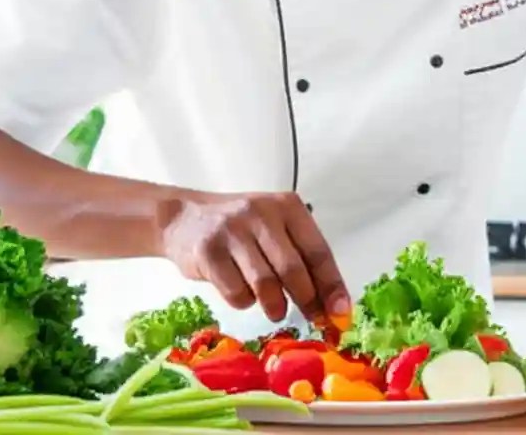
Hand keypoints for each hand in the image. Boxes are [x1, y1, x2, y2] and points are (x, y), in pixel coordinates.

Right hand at [158, 190, 349, 323]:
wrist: (184, 218)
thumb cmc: (240, 228)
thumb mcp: (275, 229)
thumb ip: (301, 257)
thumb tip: (331, 304)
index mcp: (288, 207)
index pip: (318, 251)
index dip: (332, 286)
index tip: (341, 312)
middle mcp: (262, 214)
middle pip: (293, 270)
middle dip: (307, 302)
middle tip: (312, 319)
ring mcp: (233, 231)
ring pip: (266, 285)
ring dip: (275, 306)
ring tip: (275, 310)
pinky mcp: (208, 252)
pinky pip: (236, 292)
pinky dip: (244, 302)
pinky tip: (242, 292)